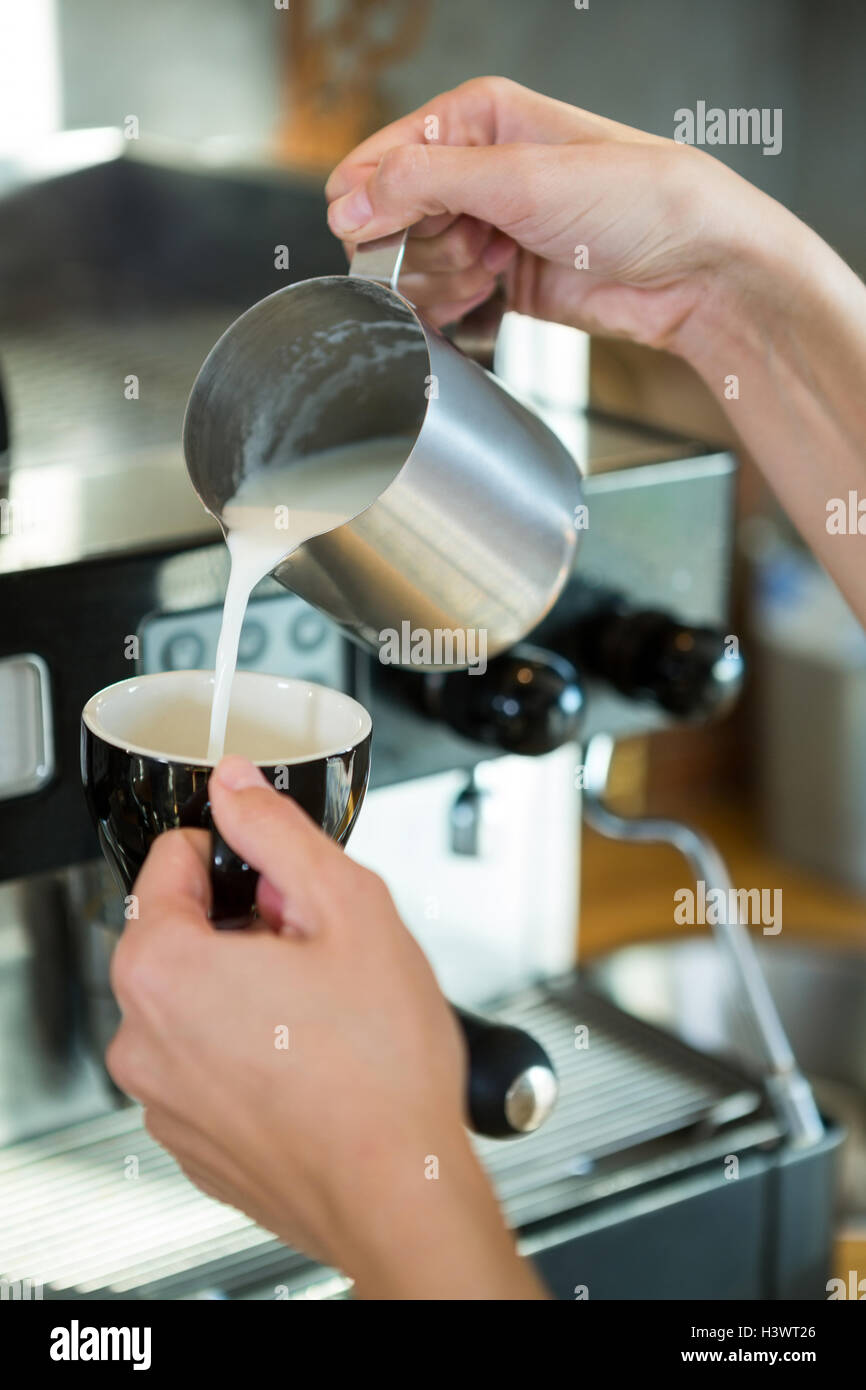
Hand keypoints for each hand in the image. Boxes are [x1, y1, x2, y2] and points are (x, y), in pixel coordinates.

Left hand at [106, 756, 545, 1299]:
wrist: (399, 1191)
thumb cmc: (381, 1068)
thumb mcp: (349, 907)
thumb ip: (278, 831)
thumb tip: (236, 785)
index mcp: (162, 967)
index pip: (172, 860)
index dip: (243, 862)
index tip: (287, 893)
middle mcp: (141, 1035)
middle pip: (186, 932)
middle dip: (250, 927)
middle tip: (320, 958)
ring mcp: (162, 1097)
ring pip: (200, 999)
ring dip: (251, 991)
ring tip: (322, 1019)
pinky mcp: (191, 1139)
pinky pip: (209, 1063)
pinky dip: (250, 1051)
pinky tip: (312, 1066)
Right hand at [325, 74, 777, 348]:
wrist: (694, 270)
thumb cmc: (636, 201)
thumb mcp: (520, 179)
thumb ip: (423, 184)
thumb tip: (347, 199)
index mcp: (476, 120)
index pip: (380, 159)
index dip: (371, 201)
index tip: (378, 234)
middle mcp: (476, 171)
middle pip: (388, 219)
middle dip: (418, 244)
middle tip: (471, 246)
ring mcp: (486, 228)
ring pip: (411, 265)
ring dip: (440, 279)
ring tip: (491, 270)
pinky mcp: (498, 281)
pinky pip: (440, 300)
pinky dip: (451, 308)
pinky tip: (485, 298)